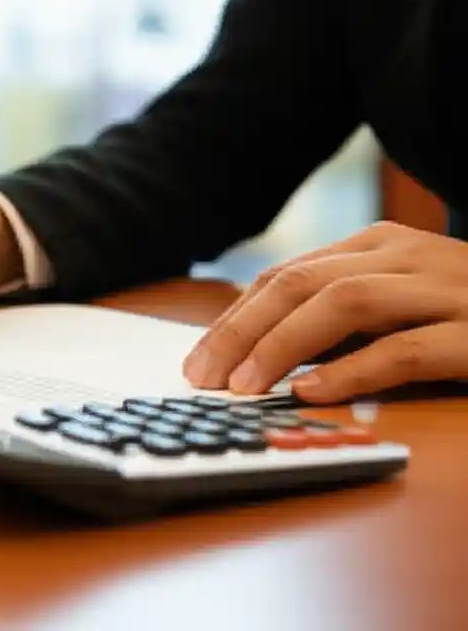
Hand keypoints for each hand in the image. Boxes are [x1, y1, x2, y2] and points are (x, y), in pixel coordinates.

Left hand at [183, 221, 467, 402]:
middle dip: (241, 330)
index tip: (197, 360)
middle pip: (302, 283)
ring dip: (282, 346)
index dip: (235, 318)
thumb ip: (341, 317)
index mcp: (382, 246)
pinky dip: (353, 371)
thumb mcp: (401, 304)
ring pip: (345, 303)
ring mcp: (449, 292)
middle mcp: (410, 258)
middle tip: (201, 376)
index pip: (287, 275)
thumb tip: (257, 353)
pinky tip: (312, 393)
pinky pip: (407, 348)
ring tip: (243, 386)